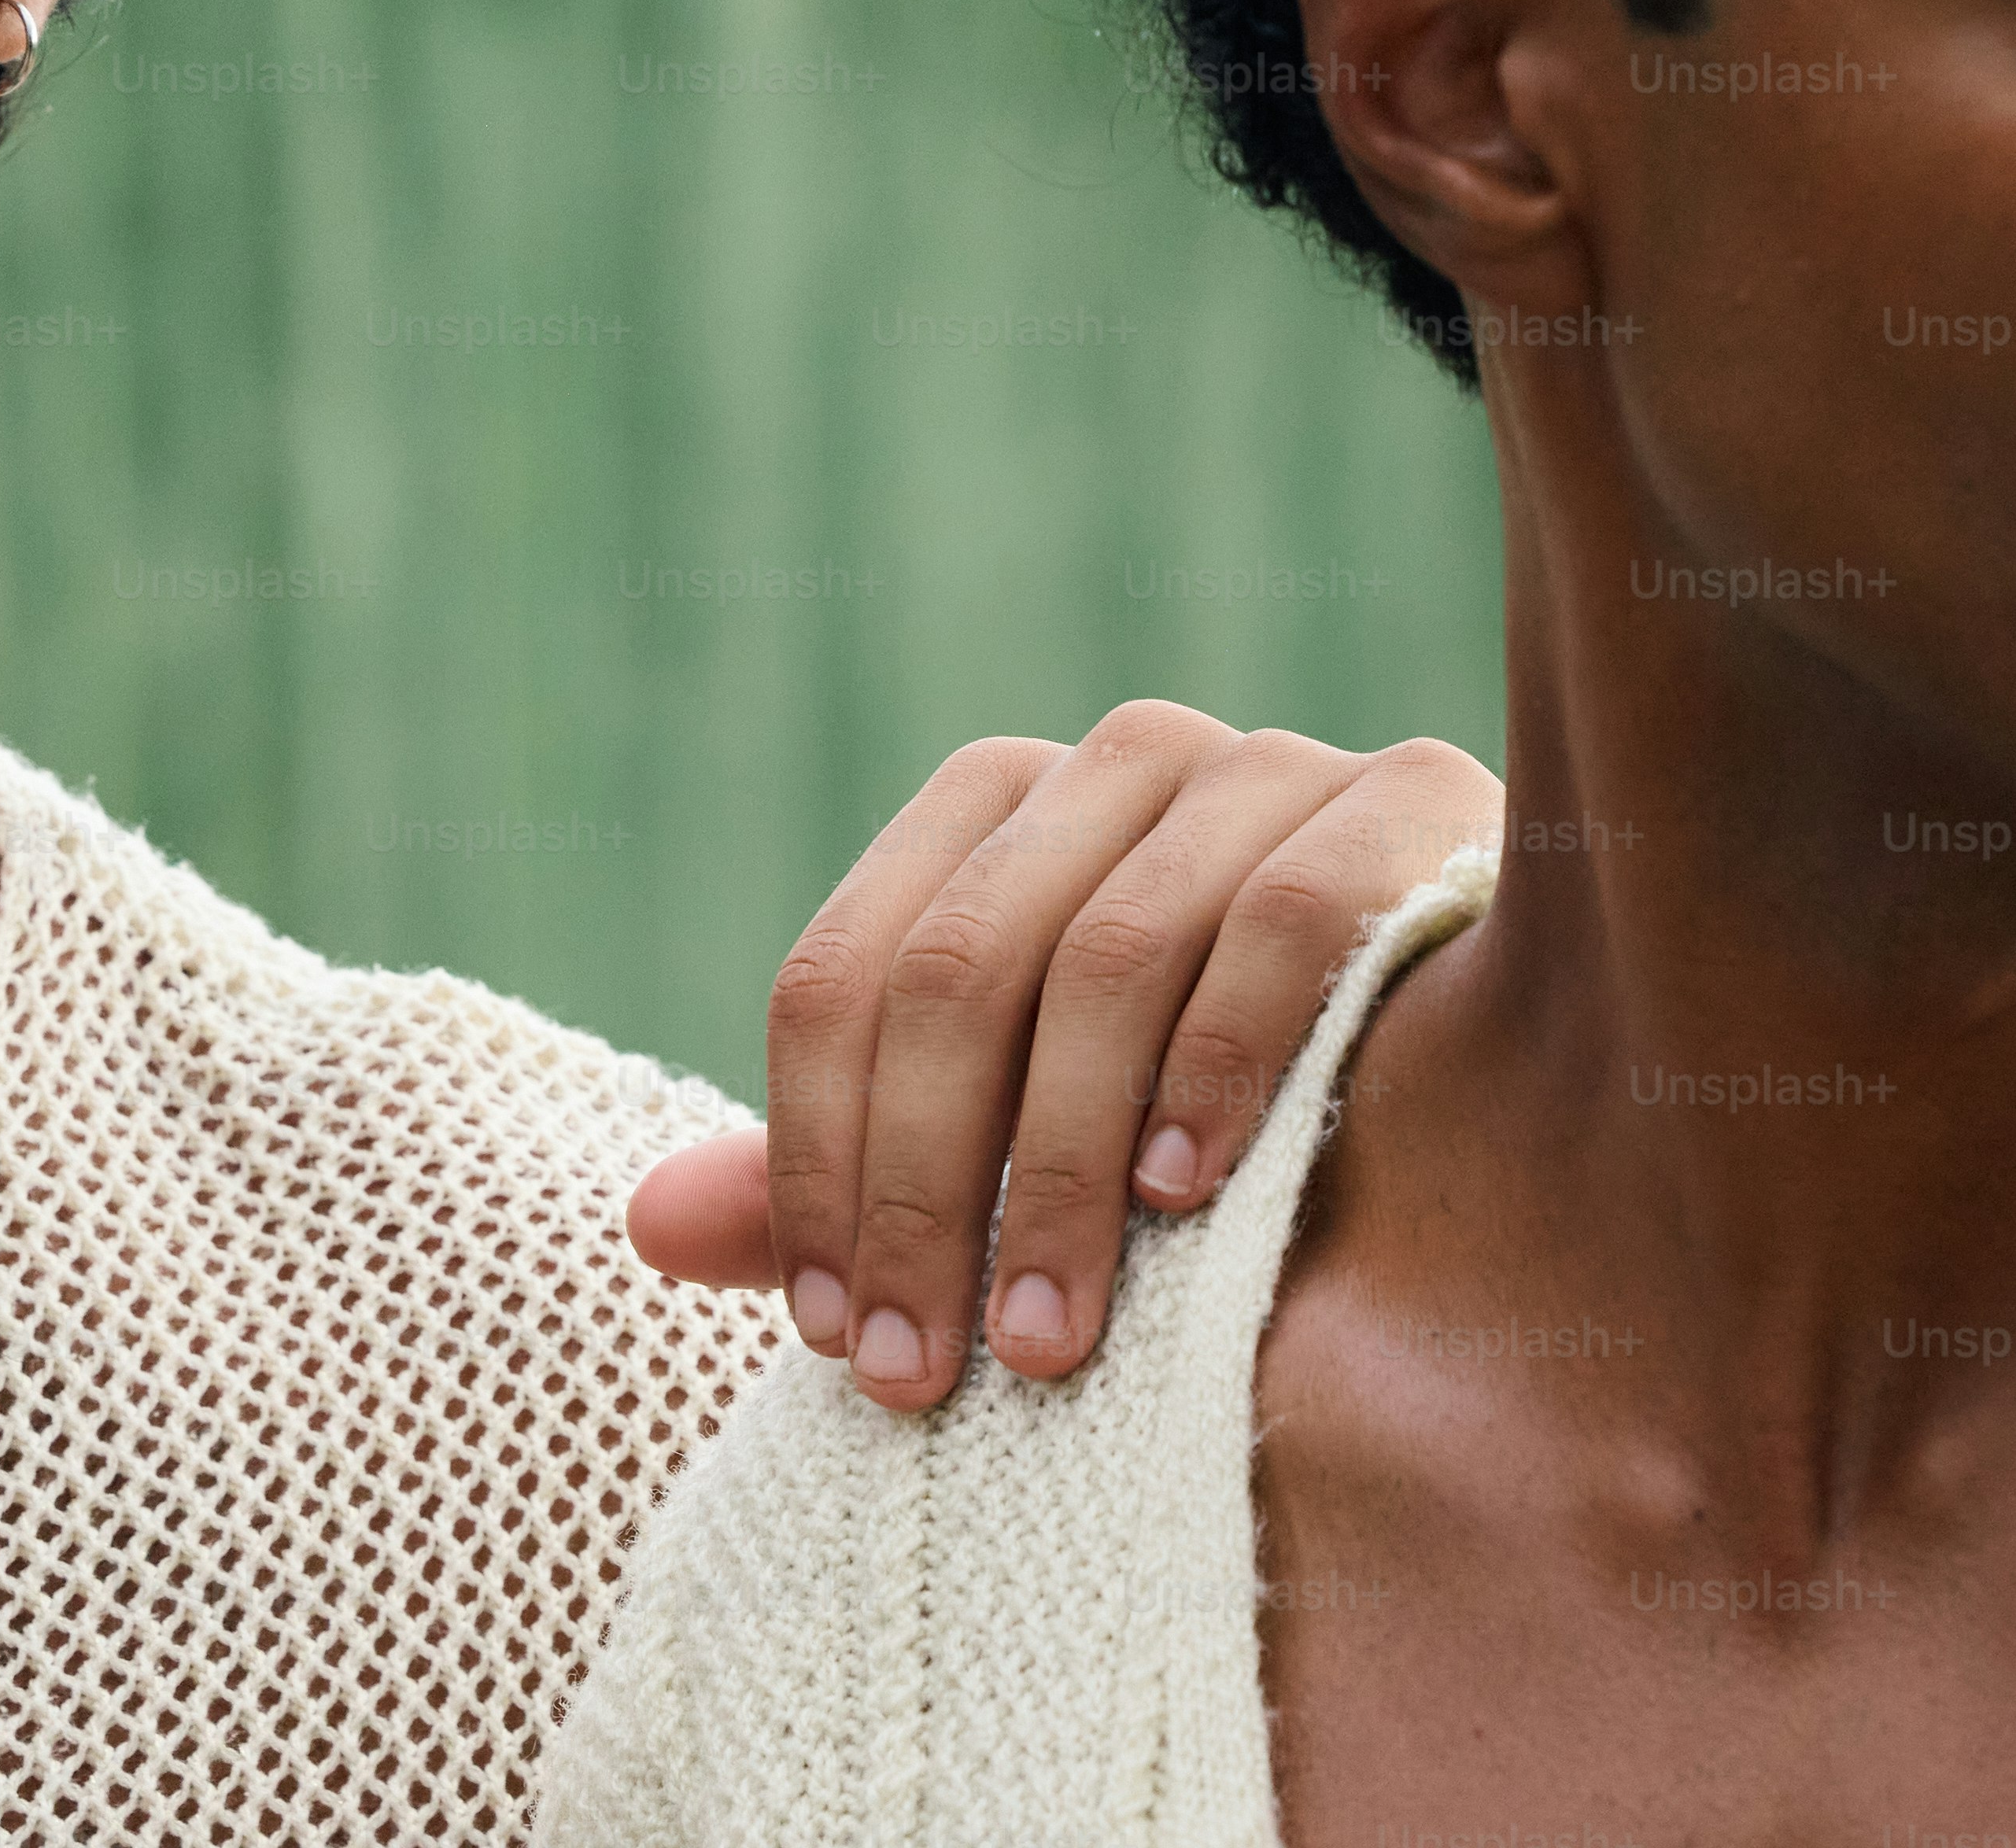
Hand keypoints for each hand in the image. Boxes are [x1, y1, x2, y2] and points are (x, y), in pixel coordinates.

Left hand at [624, 702, 1496, 1411]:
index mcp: (989, 810)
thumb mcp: (1021, 1128)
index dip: (813, 1161)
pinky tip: (1188, 1196)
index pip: (839, 980)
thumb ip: (849, 1168)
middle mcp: (1110, 761)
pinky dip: (1221, 1058)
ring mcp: (1262, 762)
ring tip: (1045, 1337)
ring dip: (1059, 1167)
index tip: (834, 1339)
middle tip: (923, 1375)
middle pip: (952, 974)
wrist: (1490, 1034)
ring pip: (1103, 956)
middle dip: (921, 1190)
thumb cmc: (1210, 1091)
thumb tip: (646, 1228)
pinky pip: (1287, 918)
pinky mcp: (1410, 795)